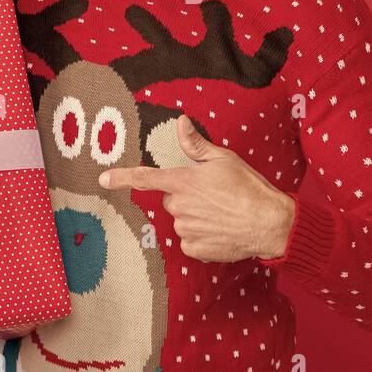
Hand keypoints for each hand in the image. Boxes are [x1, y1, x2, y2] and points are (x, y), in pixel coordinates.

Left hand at [99, 114, 295, 262]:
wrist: (269, 223)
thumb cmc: (248, 187)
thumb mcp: (224, 158)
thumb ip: (195, 144)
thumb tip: (180, 123)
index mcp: (183, 181)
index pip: (145, 178)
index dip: (121, 177)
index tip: (103, 179)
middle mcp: (180, 206)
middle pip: (170, 200)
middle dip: (185, 197)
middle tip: (212, 196)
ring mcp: (186, 230)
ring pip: (181, 220)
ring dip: (195, 217)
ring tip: (221, 213)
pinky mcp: (195, 249)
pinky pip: (189, 240)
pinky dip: (202, 235)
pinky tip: (220, 229)